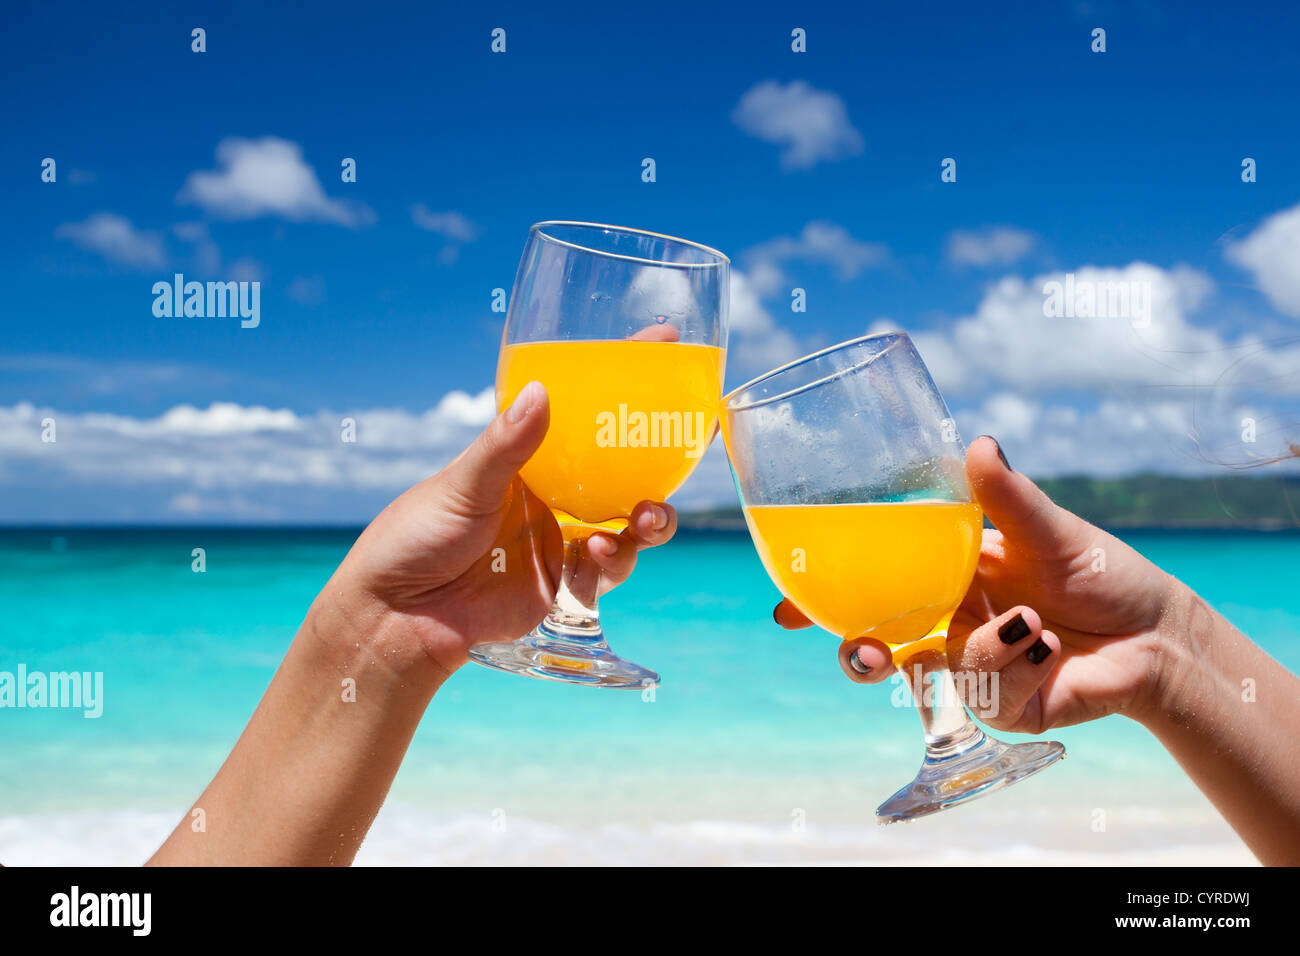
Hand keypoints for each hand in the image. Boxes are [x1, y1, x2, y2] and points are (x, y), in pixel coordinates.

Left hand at [316, 381, 676, 681]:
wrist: (398, 617)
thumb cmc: (414, 537)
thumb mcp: (461, 484)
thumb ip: (505, 446)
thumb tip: (541, 391)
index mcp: (527, 456)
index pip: (583, 408)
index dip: (623, 375)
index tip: (665, 339)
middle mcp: (551, 494)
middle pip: (622, 468)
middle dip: (660, 457)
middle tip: (687, 442)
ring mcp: (561, 539)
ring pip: (628, 521)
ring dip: (649, 517)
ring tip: (647, 517)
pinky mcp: (563, 585)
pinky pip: (608, 570)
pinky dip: (615, 559)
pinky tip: (602, 552)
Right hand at [774, 436, 1180, 732]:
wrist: (1156, 638)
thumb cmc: (1105, 575)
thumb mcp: (1052, 531)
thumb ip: (1008, 497)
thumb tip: (979, 443)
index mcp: (949, 577)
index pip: (876, 586)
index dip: (828, 599)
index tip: (787, 606)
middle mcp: (951, 623)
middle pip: (880, 644)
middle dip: (861, 653)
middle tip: (869, 653)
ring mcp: (973, 668)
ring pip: (932, 672)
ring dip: (978, 651)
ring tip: (1030, 627)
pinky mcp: (1001, 707)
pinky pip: (984, 692)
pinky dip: (1019, 665)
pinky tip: (1050, 650)